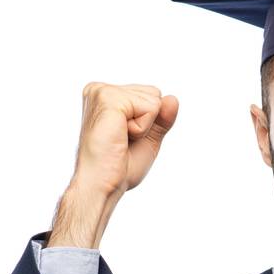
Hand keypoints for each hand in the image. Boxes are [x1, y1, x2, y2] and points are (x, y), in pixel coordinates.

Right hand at [49, 82, 178, 247]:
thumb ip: (162, 118)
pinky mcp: (108, 98)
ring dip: (145, 127)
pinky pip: (150, 107)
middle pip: (154, 93)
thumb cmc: (119, 167)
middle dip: (148, 122)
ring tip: (120, 139)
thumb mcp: (148, 139)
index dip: (149, 122)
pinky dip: (142, 128)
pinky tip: (120, 137)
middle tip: (123, 140)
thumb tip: (173, 98)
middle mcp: (100, 89)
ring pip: (154, 99)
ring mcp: (102, 91)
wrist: (102, 184)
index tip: (125, 138)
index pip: (150, 96)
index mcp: (106, 96)